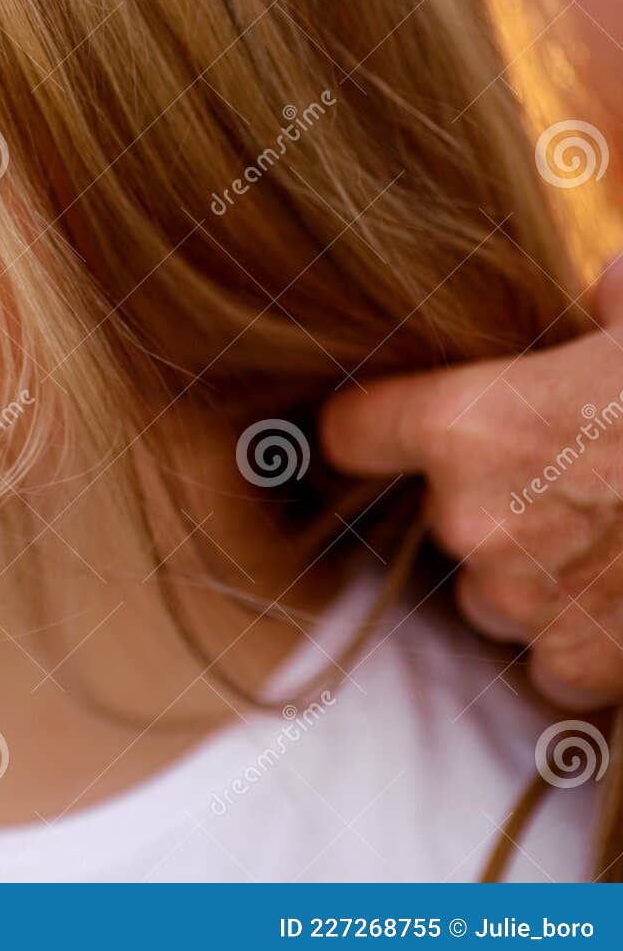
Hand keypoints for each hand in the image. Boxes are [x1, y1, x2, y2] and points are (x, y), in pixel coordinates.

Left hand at [319, 257, 622, 709]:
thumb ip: (609, 305)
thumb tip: (609, 286)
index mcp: (464, 425)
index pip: (354, 433)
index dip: (375, 429)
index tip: (386, 432)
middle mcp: (471, 520)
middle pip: (441, 523)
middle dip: (494, 511)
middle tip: (568, 485)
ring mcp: (523, 600)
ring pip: (493, 597)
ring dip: (535, 579)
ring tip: (611, 543)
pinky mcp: (579, 664)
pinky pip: (549, 664)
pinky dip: (582, 644)